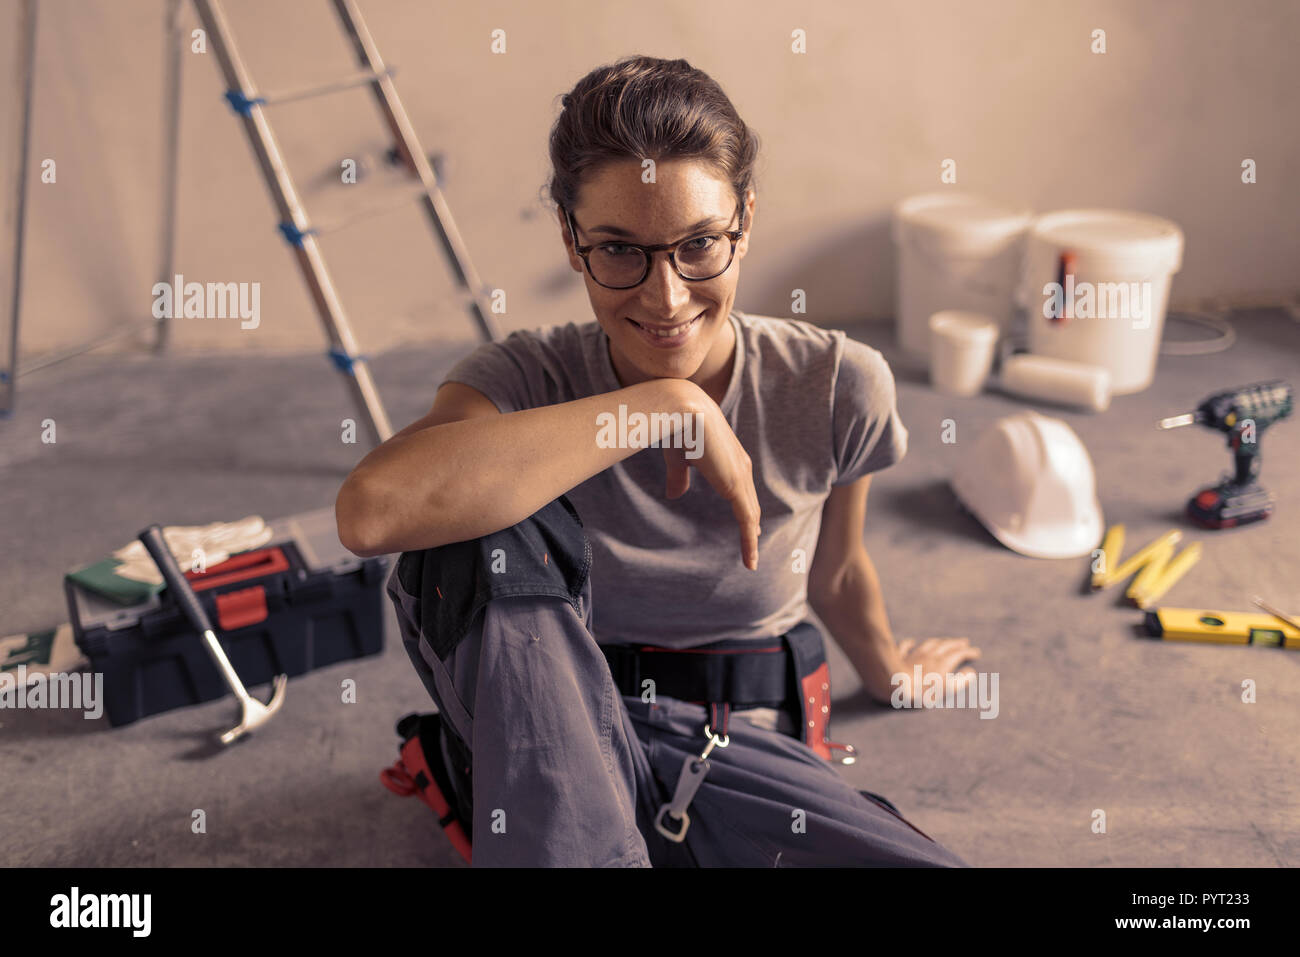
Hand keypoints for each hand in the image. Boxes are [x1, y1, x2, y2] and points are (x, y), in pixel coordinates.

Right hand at [660, 386, 760, 569]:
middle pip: (749, 503)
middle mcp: (740, 466)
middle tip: (754, 542)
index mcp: (729, 458)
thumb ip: (679, 477)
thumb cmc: (678, 427)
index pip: (741, 488)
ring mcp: (740, 476)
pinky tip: (750, 559)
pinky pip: (746, 520)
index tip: (748, 522)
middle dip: (752, 524)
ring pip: (750, 515)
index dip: (744, 506)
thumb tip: (674, 496)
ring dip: (750, 538)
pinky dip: (749, 541)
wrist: (683, 409)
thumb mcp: (678, 458)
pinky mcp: (736, 485)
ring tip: (751, 558)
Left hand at [892, 637, 981, 707]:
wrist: (894, 685)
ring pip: (928, 644)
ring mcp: (913, 656)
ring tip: (944, 641)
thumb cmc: (921, 691)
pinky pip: (905, 648)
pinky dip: (909, 644)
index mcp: (941, 663)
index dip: (968, 652)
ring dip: (938, 642)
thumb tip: (971, 673)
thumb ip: (960, 681)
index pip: (958, 654)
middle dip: (956, 644)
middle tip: (964, 642)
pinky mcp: (899, 658)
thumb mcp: (945, 690)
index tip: (976, 652)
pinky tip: (911, 642)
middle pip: (945, 646)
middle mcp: (929, 656)